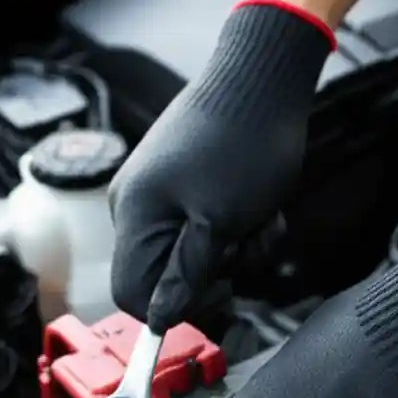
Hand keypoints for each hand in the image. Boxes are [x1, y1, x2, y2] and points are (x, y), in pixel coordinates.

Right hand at [109, 1, 333, 331]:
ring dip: (242, 246)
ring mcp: (166, 193)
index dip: (176, 305)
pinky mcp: (192, 183)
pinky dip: (245, 225)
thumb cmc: (243, 143)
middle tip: (249, 238)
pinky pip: (214, 227)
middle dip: (221, 269)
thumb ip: (188, 274)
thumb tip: (158, 319)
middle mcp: (139, 206)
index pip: (133, 293)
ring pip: (202, 254)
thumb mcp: (220, 222)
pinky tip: (264, 206)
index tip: (221, 291)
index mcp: (134, 215)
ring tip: (262, 215)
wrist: (263, 77)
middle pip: (172, 276)